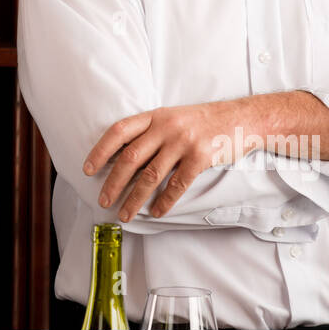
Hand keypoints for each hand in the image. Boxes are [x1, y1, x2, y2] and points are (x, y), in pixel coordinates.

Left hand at [82, 101, 238, 222]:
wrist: (240, 118)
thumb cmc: (202, 121)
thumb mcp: (172, 118)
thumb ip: (150, 132)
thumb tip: (122, 158)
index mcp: (155, 116)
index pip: (119, 131)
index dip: (101, 150)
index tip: (88, 169)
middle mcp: (166, 126)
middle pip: (130, 158)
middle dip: (113, 182)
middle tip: (103, 200)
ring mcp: (183, 141)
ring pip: (151, 175)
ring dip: (134, 198)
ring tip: (125, 214)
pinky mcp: (201, 157)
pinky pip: (177, 184)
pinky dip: (165, 201)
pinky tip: (156, 212)